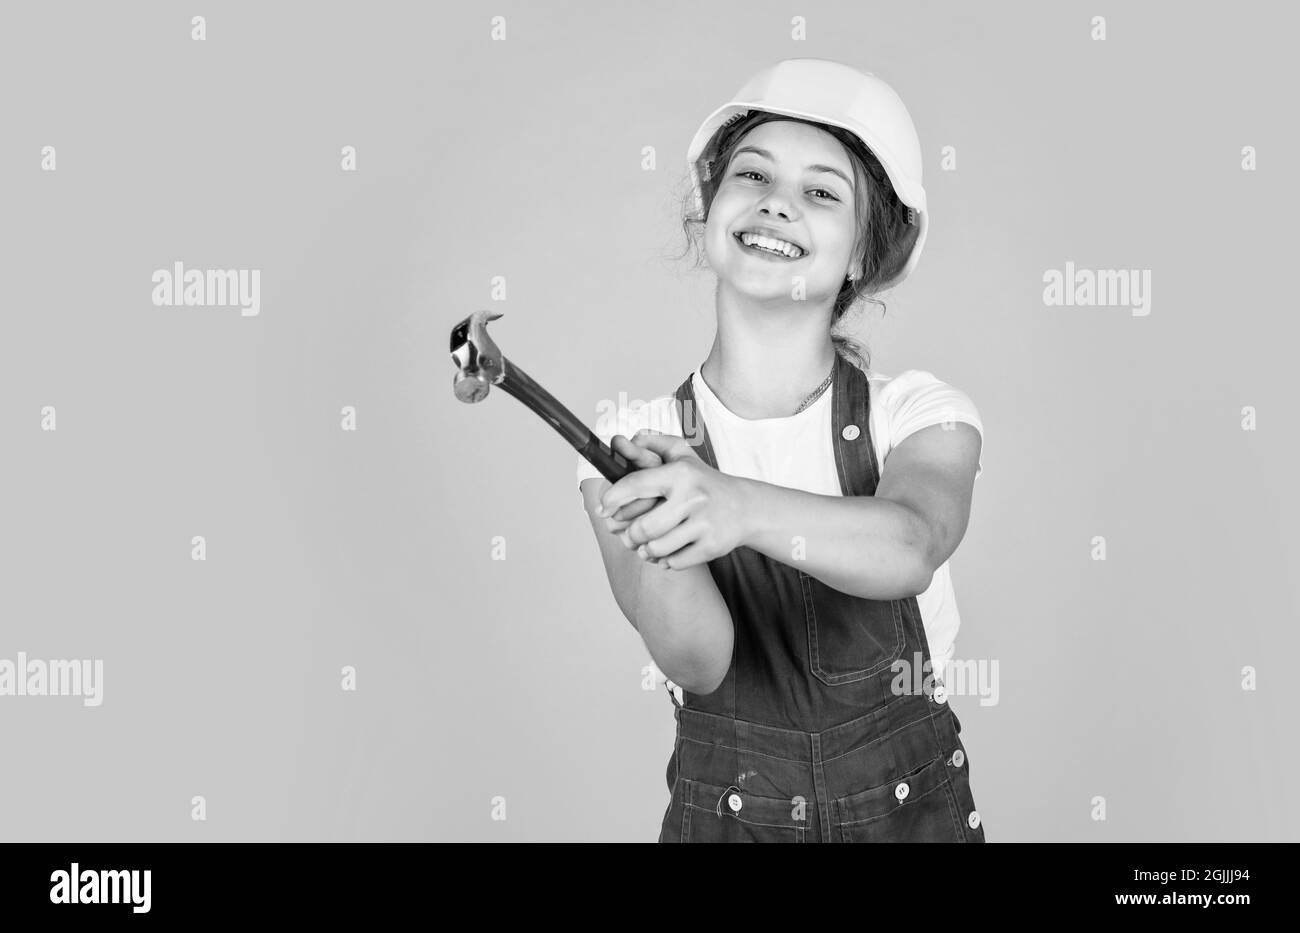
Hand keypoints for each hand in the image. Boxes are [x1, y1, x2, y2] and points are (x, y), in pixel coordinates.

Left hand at [598, 430, 749, 569]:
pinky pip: (674, 562)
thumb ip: (652, 442)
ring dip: (645, 550)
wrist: (745, 507)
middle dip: (629, 535)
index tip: (602, 509)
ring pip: (656, 548)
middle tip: (627, 535)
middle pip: (643, 527)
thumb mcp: (682, 455)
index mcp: (680, 473)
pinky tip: (665, 554)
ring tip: (645, 546)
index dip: (612, 498)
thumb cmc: (704, 481)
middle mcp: (693, 497)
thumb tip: (621, 440)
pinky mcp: (712, 546)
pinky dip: (664, 561)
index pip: (636, 485)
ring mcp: (704, 524)